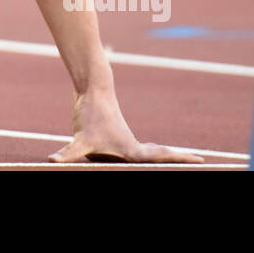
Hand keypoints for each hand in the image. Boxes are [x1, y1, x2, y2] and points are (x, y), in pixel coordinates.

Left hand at [49, 88, 203, 163]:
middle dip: (180, 160)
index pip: (161, 158)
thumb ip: (67, 153)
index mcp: (131, 151)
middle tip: (203, 161)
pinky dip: (154, 155)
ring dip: (169, 158)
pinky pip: (140, 152)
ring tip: (190, 159)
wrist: (91, 91)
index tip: (201, 159)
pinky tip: (157, 157)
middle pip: (162, 157)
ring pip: (154, 155)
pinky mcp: (119, 143)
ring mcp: (127, 146)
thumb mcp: (79, 140)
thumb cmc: (89, 114)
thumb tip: (51, 161)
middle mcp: (133, 149)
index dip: (180, 159)